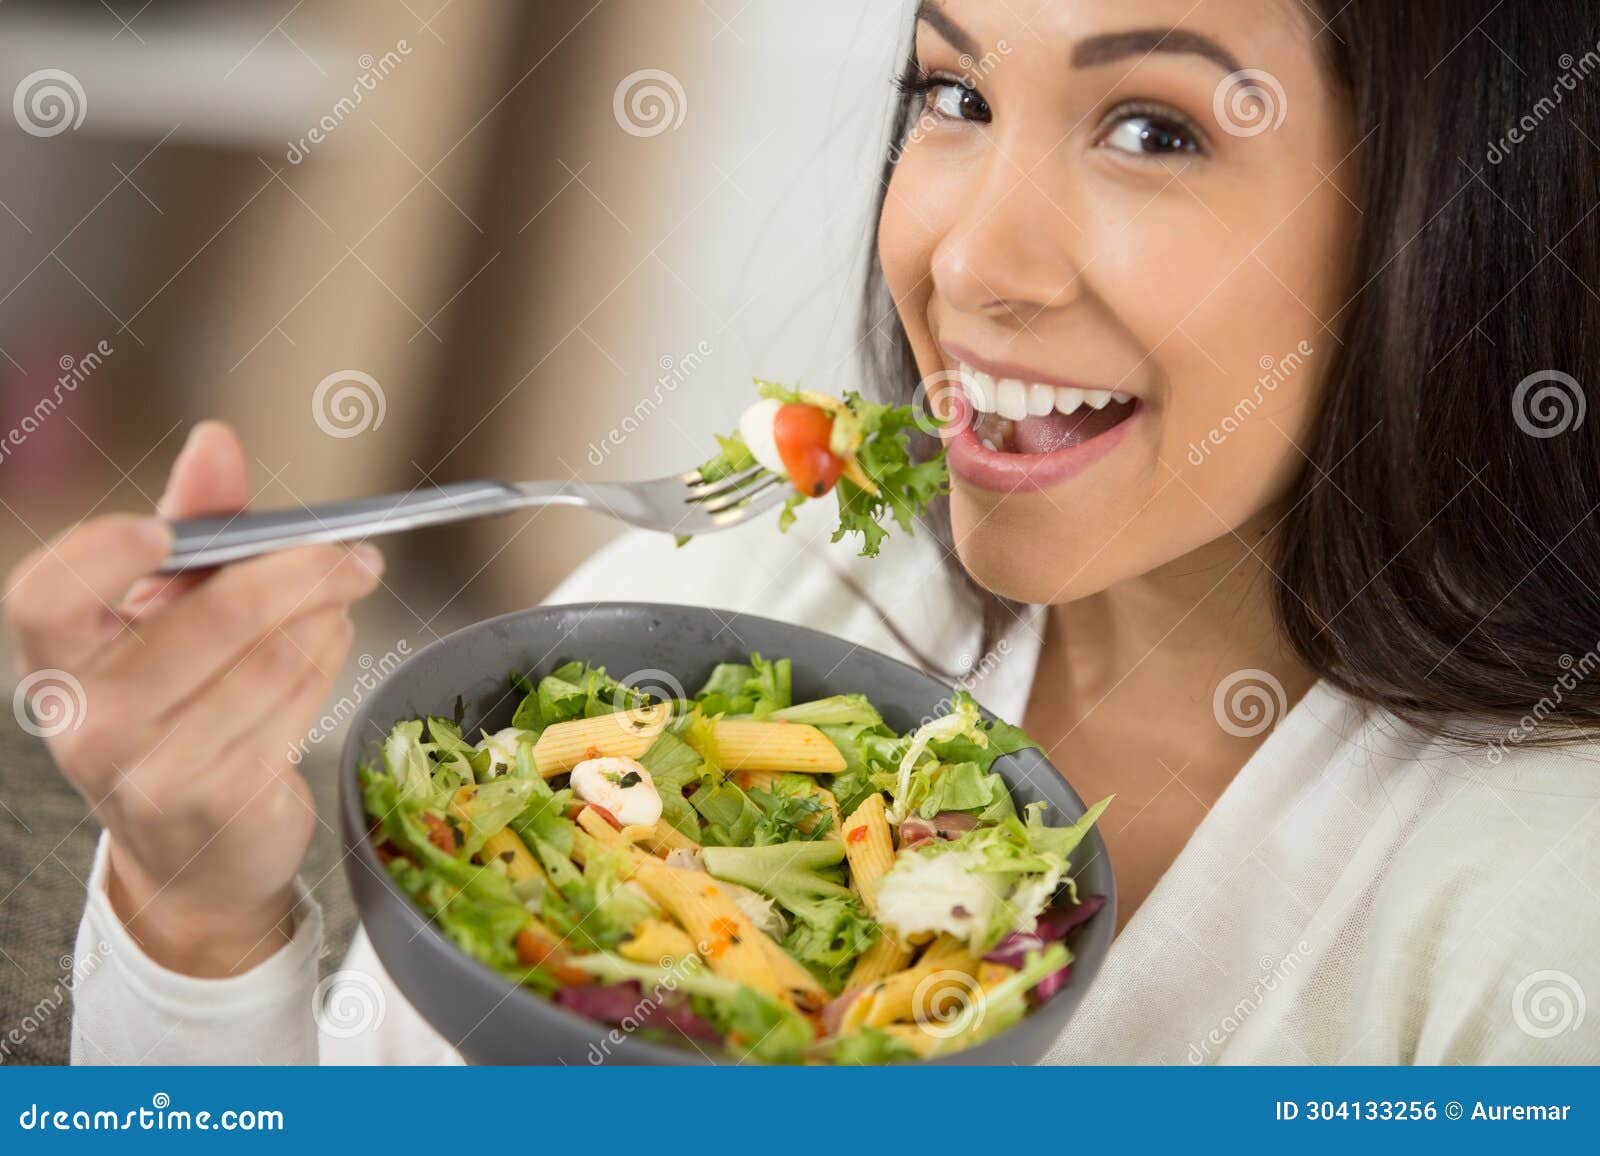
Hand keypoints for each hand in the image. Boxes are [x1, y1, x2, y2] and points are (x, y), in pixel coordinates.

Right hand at [5, 422, 384, 975]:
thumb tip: (216, 442)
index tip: (166, 531)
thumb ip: (193, 523)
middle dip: (304, 570)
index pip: (44, 597)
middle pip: (216, 615)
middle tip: (354, 552)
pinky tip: (327, 650)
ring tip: (337, 603)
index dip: (104, 556)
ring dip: (326, 619)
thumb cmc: (176, 703)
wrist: (192, 850)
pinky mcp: (220, 802)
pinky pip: (299, 705)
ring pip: (277, 657)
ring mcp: (151, 769)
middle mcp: (88, 718)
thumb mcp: (166, 608)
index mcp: (56, 658)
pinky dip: (328, 664)